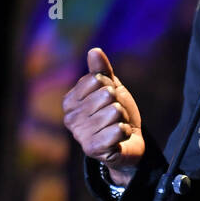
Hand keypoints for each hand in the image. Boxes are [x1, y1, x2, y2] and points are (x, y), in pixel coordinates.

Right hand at [63, 47, 144, 185]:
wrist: (129, 142)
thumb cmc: (116, 113)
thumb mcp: (111, 88)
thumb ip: (101, 71)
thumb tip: (94, 50)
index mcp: (69, 101)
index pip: (96, 79)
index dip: (110, 87)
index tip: (108, 101)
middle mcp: (70, 118)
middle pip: (106, 95)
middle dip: (118, 104)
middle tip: (115, 117)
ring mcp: (80, 135)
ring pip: (115, 112)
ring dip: (123, 119)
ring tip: (117, 126)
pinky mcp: (92, 149)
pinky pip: (118, 130)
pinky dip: (125, 132)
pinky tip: (120, 137)